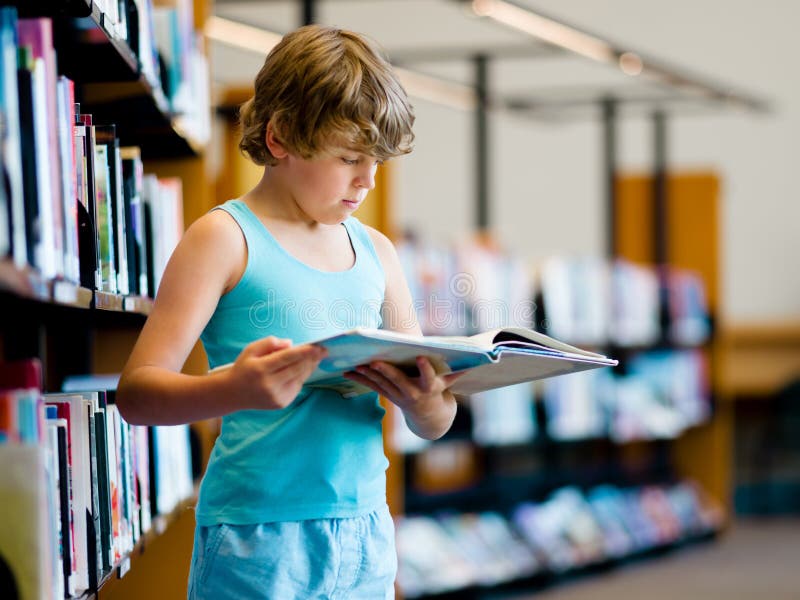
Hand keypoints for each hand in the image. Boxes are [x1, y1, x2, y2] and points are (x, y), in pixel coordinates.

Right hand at [226, 336, 326, 409]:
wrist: (234, 394)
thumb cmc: (244, 368)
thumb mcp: (251, 350)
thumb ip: (270, 343)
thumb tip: (291, 344)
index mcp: (261, 369)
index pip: (287, 358)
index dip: (304, 352)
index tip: (317, 346)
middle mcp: (269, 385)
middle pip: (297, 369)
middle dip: (312, 358)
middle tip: (323, 349)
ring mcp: (276, 396)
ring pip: (300, 378)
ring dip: (310, 366)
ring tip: (317, 356)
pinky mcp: (281, 403)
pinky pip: (297, 386)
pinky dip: (302, 376)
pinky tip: (304, 367)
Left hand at [342, 356, 463, 438]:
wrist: (429, 420)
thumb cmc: (440, 393)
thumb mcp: (449, 384)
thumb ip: (457, 372)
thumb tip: (477, 359)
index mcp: (430, 388)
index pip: (429, 377)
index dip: (425, 369)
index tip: (420, 358)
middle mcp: (413, 394)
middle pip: (398, 381)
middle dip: (386, 371)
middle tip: (375, 361)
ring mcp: (399, 396)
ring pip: (382, 384)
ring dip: (368, 374)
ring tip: (356, 364)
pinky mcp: (388, 396)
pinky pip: (373, 387)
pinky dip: (360, 379)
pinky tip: (347, 372)